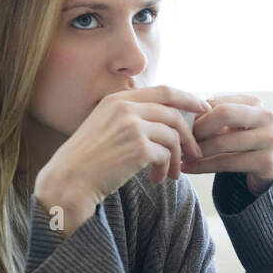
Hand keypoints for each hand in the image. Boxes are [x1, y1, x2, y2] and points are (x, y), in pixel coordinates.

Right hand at [37, 84, 209, 219]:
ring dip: (177, 159)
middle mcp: (125, 107)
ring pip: (173, 137)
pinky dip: (167, 170)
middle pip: (173, 114)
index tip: (204, 108)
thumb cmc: (88, 160)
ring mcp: (131, 125)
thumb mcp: (105, 127)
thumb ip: (131, 117)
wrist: (68, 181)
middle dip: (189, 135)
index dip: (188, 98)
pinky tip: (157, 179)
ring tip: (172, 174)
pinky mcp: (137, 147)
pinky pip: (166, 155)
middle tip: (195, 153)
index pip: (164, 90)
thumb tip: (167, 119)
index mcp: (118, 99)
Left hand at [178, 94, 272, 195]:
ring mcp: (269, 139)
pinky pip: (227, 163)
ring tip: (180, 156)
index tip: (177, 126)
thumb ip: (210, 115)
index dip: (194, 114)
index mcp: (254, 102)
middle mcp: (266, 117)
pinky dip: (203, 166)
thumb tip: (177, 110)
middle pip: (224, 114)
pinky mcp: (267, 162)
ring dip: (197, 151)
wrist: (271, 164)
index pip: (216, 102)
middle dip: (199, 128)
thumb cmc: (242, 140)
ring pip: (223, 142)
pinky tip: (188, 168)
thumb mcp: (231, 124)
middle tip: (181, 140)